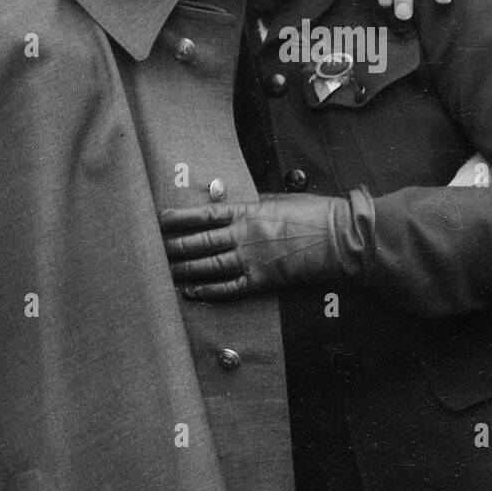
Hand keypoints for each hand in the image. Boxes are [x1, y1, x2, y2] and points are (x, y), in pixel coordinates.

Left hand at [160, 192, 370, 300]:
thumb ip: (254, 206)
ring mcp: (252, 259)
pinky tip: (193, 291)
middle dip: (174, 247)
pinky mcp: (263, 280)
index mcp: (248, 211)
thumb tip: (234, 209)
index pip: (205, 215)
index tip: (160, 219)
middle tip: (151, 251)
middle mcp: (245, 236)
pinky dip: (209, 290)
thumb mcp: (280, 199)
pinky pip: (230, 287)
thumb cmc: (314, 214)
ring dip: (184, 270)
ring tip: (164, 272)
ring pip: (209, 266)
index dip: (179, 218)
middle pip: (200, 243)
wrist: (340, 238)